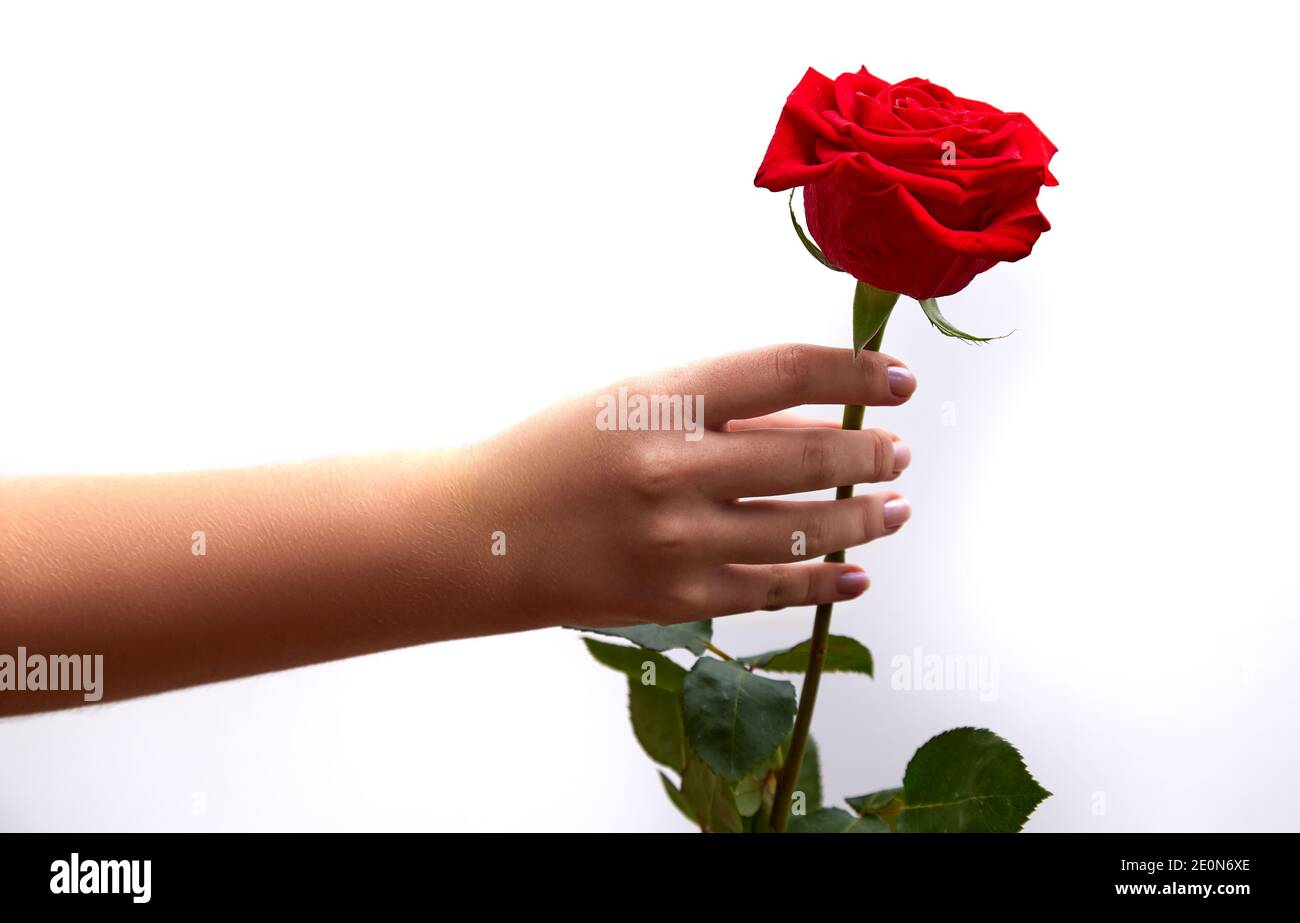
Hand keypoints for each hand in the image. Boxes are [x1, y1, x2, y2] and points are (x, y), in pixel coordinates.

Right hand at [465, 343, 915, 628]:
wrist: (486, 535)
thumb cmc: (558, 453)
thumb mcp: (632, 403)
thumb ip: (725, 409)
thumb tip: (825, 422)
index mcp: (661, 402)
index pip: (787, 371)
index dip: (857, 374)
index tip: (897, 379)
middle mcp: (674, 471)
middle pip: (809, 458)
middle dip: (871, 456)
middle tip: (900, 453)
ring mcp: (678, 543)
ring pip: (804, 531)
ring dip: (864, 519)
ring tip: (895, 508)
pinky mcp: (679, 599)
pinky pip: (774, 592)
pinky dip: (826, 583)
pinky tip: (856, 573)